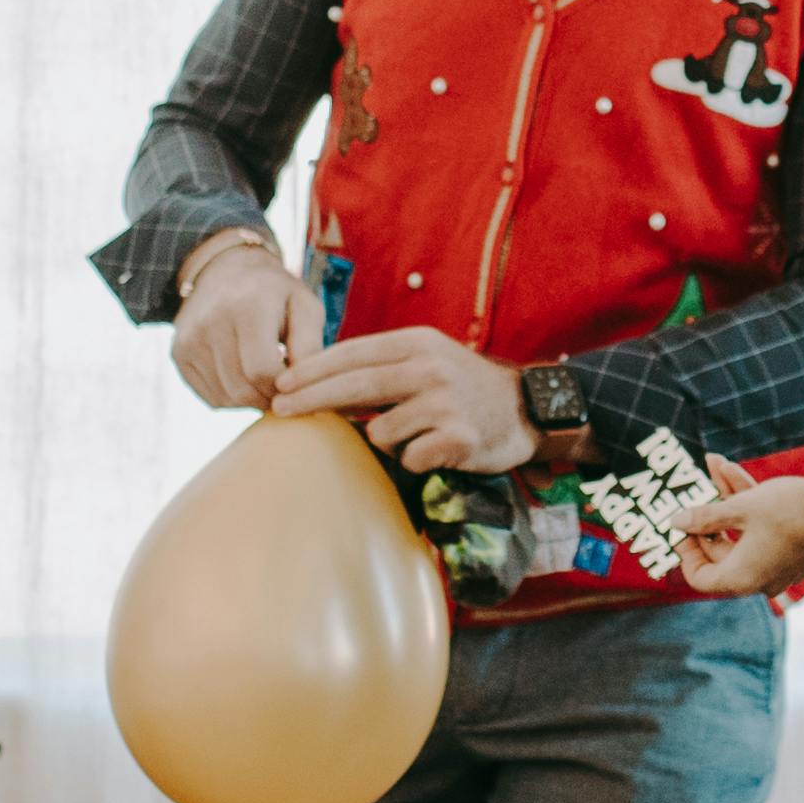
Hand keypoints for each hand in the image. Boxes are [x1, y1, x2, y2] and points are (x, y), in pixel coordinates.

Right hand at [170, 227, 318, 411]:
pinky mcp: (178, 353)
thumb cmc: (276, 294)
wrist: (226, 270)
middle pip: (242, 388)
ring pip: (225, 398)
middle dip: (268, 398)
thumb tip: (307, 390)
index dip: (284, 388)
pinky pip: (210, 397)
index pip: (263, 370)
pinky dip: (232, 398)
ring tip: (266, 383)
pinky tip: (244, 378)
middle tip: (284, 391)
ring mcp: (189, 337)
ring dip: (251, 401)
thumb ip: (310, 346)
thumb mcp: (304, 307)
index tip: (296, 382)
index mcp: (247, 304)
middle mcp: (211, 320)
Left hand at [270, 323, 533, 477]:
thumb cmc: (461, 386)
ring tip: (416, 435)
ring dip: (388, 441)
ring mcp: (445, 403)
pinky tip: (437, 450)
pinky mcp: (458, 438)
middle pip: (356, 386)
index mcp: (416, 343)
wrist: (524, 409)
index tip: (281, 384)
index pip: (353, 354)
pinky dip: (414, 459)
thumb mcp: (424, 360)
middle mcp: (429, 368)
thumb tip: (318, 384)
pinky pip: (409, 458)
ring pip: (380, 431)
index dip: (313, 370)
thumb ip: (380, 368)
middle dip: (312, 399)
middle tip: (278, 410)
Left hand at [669, 474, 803, 597]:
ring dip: (727, 499)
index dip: (687, 550)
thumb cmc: (789, 510)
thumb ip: (704, 517)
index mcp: (741, 577)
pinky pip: (761, 530)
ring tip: (715, 465)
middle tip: (697, 488)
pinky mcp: (792, 550)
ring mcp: (777, 565)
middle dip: (708, 514)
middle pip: (720, 551)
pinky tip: (734, 470)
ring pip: (741, 533)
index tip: (683, 525)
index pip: (701, 577)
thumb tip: (675, 522)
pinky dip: (748, 506)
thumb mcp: (739, 508)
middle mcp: (759, 578)